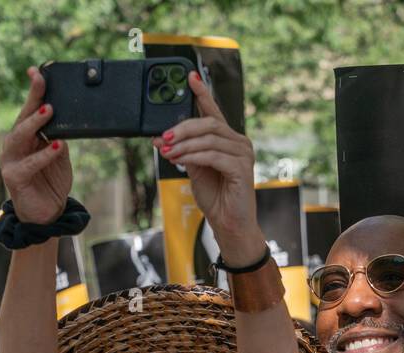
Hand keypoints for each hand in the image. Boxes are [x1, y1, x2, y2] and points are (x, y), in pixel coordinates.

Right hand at [0, 66, 72, 224]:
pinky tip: (57, 146)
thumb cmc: (51, 182)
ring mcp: (11, 161)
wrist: (47, 214)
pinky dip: (44, 155)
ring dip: (35, 123)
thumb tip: (66, 119)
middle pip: (22, 118)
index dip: (33, 91)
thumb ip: (58, 138)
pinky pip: (29, 164)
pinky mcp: (14, 178)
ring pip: (19, 137)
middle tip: (42, 84)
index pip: (29, 110)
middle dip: (32, 99)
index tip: (37, 71)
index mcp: (26, 137)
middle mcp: (15, 145)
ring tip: (50, 110)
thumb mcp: (59, 156)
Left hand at [153, 71, 263, 264]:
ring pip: (209, 138)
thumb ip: (184, 152)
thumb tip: (161, 138)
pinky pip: (213, 155)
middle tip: (164, 137)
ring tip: (168, 152)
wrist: (229, 224)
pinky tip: (180, 160)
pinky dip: (193, 156)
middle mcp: (238, 142)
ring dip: (184, 145)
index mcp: (227, 140)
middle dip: (182, 129)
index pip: (214, 111)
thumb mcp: (195, 171)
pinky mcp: (242, 167)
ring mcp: (243, 154)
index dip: (202, 93)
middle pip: (208, 123)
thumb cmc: (216, 198)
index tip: (190, 76)